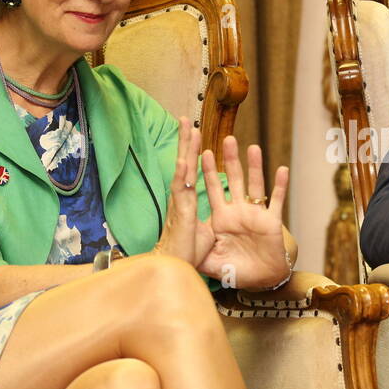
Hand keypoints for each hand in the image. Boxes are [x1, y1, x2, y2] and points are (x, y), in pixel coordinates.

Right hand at [152, 119, 213, 265]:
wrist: (176, 268)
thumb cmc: (187, 253)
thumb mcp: (203, 233)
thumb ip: (207, 223)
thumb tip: (212, 221)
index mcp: (187, 201)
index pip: (189, 171)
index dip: (191, 154)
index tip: (193, 137)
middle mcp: (182, 197)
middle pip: (184, 162)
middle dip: (186, 141)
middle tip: (185, 120)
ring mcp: (180, 201)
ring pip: (183, 167)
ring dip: (186, 147)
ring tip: (188, 126)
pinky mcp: (183, 210)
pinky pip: (185, 185)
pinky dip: (187, 169)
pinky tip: (190, 154)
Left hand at [195, 135, 290, 288]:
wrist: (259, 280)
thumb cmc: (235, 269)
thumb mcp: (210, 261)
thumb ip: (196, 253)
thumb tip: (179, 250)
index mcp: (222, 217)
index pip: (212, 189)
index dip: (208, 172)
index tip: (203, 152)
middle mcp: (238, 211)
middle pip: (234, 179)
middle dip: (230, 160)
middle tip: (227, 138)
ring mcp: (255, 214)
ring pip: (255, 185)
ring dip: (255, 166)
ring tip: (253, 147)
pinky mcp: (271, 222)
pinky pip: (276, 201)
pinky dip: (280, 186)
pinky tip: (282, 169)